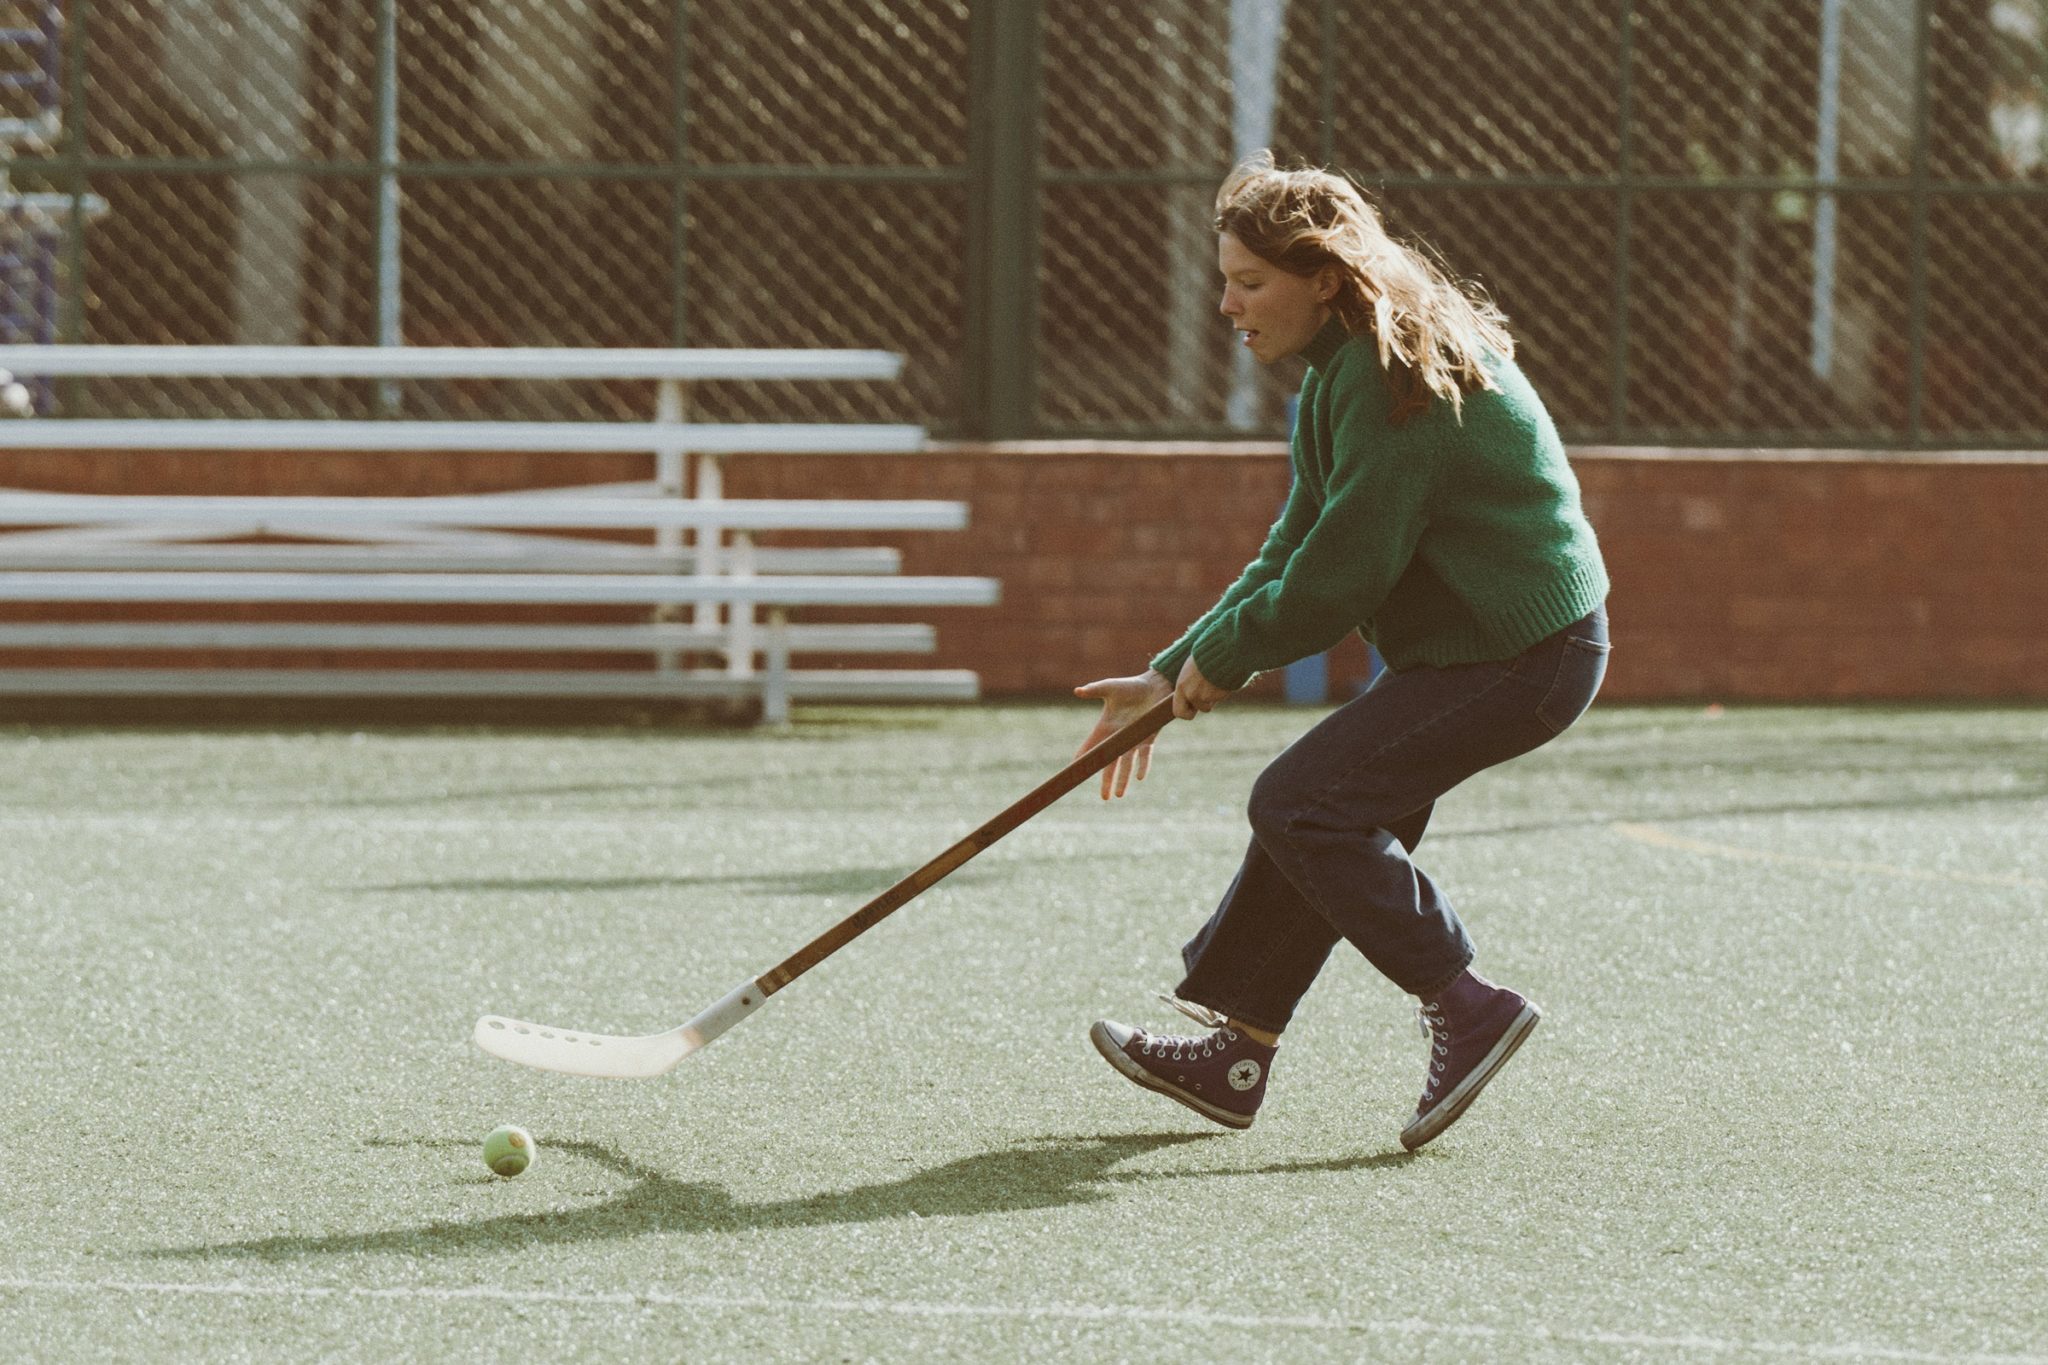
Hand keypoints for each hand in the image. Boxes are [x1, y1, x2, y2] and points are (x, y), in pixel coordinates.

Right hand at [1073, 671, 1171, 798]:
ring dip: (1122, 779)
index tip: (1074, 772)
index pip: (1091, 746)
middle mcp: (1118, 737)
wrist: (1154, 686)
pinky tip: (1139, 777)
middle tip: (1103, 797)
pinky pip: (1145, 756)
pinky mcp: (1148, 738)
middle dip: (1106, 780)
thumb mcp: (1110, 687)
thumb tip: (1077, 691)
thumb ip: (1094, 690)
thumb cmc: (1131, 686)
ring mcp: (1133, 739)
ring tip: (1118, 795)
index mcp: (1105, 727)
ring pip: (1126, 764)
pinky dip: (1142, 765)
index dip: (1083, 759)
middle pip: (1109, 763)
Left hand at [1173, 656, 1231, 718]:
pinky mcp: (1219, 695)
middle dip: (1202, 706)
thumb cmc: (1206, 654)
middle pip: (1196, 711)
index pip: (1178, 712)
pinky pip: (1221, 697)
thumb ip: (1189, 684)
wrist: (1222, 649)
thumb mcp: (1191, 669)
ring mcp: (1206, 696)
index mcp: (1182, 686)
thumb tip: (1192, 695)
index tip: (1192, 707)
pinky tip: (1223, 677)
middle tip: (1207, 695)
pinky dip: (1222, 691)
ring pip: (1210, 704)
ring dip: (1214, 696)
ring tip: (1216, 680)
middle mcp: (1192, 694)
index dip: (1186, 712)